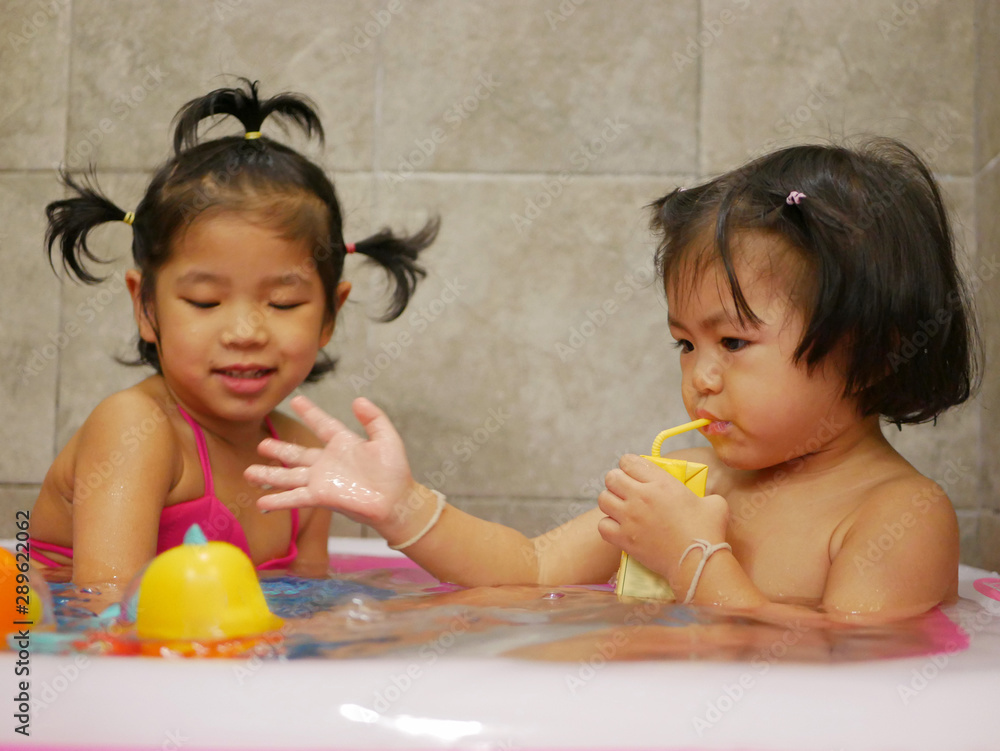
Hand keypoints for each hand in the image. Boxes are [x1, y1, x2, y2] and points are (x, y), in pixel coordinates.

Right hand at [246, 395, 413, 526]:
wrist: (397, 502)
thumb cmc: (394, 472)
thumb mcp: (387, 439)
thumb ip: (374, 418)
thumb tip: (358, 399)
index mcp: (344, 444)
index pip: (323, 424)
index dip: (310, 413)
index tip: (298, 400)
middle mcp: (328, 462)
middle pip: (298, 453)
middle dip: (280, 449)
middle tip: (261, 445)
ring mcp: (322, 480)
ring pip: (289, 476)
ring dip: (269, 475)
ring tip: (249, 473)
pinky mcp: (321, 496)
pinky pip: (295, 497)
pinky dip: (278, 500)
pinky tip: (261, 503)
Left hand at [596, 454, 728, 579]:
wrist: (698, 561)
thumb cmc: (708, 530)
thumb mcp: (713, 502)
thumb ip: (703, 494)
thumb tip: (702, 499)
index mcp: (660, 483)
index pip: (629, 461)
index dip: (630, 465)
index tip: (635, 473)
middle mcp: (640, 496)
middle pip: (611, 477)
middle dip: (617, 481)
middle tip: (627, 491)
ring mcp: (629, 518)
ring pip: (603, 499)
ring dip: (611, 502)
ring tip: (621, 508)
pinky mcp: (623, 538)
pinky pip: (602, 525)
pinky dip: (609, 525)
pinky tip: (619, 528)